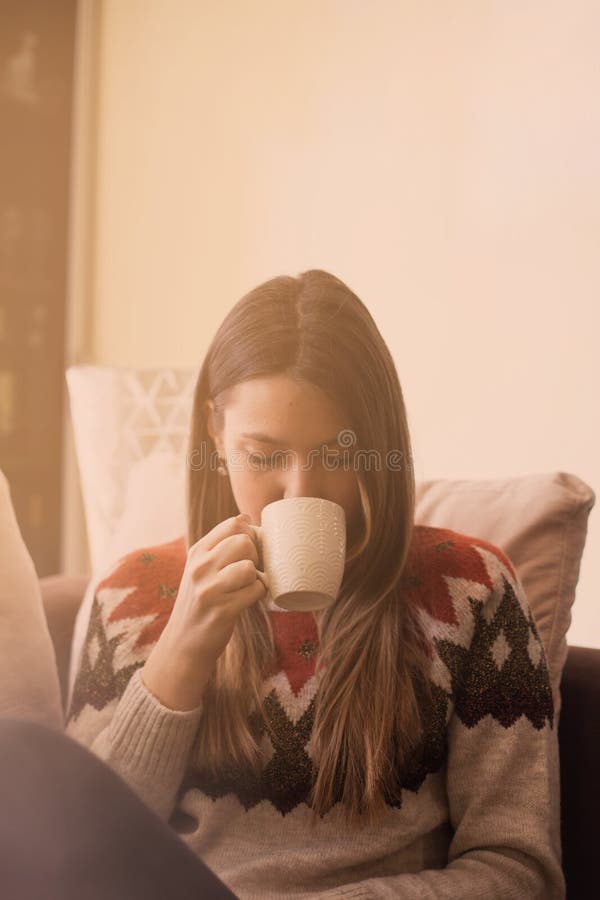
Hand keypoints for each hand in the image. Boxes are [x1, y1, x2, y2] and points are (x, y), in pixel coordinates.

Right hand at [141, 513, 265, 709]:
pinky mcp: (223, 610)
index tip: (247, 550)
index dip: (248, 534)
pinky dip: (258, 594)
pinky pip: (256, 590)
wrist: (184, 643)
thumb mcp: (201, 568)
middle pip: (244, 542)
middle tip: (249, 571)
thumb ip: (220, 545)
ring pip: (250, 567)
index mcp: (197, 552)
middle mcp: (200, 568)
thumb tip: (245, 517)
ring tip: (246, 587)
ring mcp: (210, 589)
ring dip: (256, 578)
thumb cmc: (200, 601)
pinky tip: (247, 600)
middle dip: (254, 556)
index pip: (232, 524)